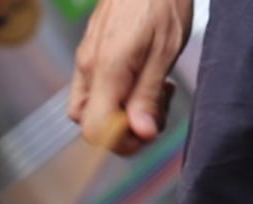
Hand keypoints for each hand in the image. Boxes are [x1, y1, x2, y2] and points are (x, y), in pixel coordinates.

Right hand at [68, 0, 193, 155]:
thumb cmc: (161, 2)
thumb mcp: (164, 52)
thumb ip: (148, 95)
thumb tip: (141, 133)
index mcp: (105, 70)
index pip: (95, 130)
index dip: (121, 141)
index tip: (148, 130)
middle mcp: (88, 68)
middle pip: (90, 124)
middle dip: (123, 131)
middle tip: (156, 112)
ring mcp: (88, 60)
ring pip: (94, 108)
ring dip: (123, 114)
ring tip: (155, 94)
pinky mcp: (95, 53)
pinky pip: (99, 90)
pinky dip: (121, 96)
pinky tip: (146, 80)